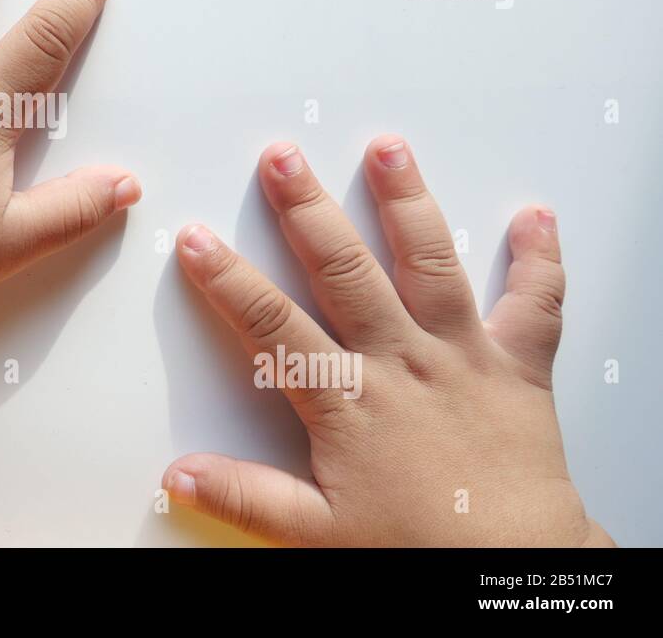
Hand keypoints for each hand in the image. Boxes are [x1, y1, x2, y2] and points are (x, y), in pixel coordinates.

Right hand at [164, 137, 611, 546]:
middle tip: (281, 158)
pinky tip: (534, 217)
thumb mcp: (316, 535)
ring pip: (431, 263)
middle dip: (306, 208)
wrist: (514, 570)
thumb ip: (244, 497)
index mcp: (350, 400)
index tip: (197, 239)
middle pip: (344, 269)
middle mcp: (404, 362)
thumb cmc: (420, 551)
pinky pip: (535, 303)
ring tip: (387, 148)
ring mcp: (463, 355)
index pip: (272, 325)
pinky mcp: (518, 365)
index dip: (228, 280)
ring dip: (406, 201)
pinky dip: (540, 257)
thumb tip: (178, 475)